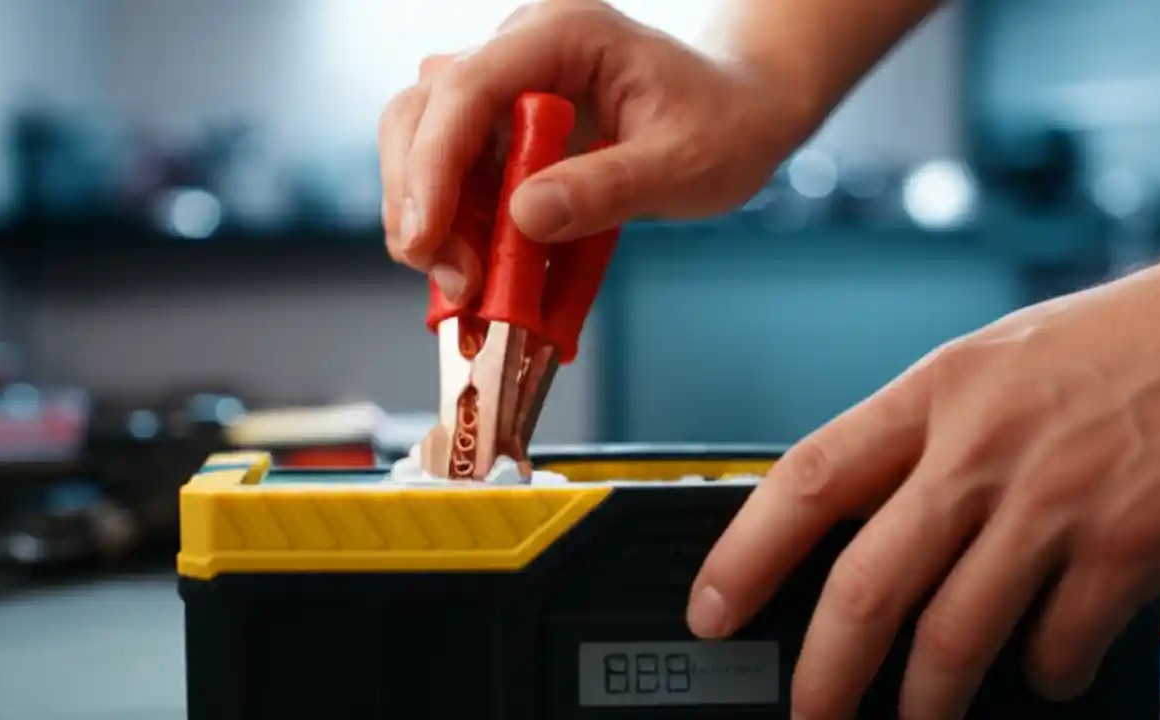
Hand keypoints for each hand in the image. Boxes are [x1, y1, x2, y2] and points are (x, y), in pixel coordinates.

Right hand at [378, 0, 814, 301]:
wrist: (741, 116)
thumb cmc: (723, 126)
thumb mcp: (682, 166)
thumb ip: (606, 190)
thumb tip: (525, 218)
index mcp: (563, 33)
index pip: (467, 86)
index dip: (433, 164)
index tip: (426, 237)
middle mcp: (521, 49)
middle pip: (422, 111)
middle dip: (418, 198)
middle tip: (450, 277)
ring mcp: (508, 86)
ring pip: (424, 142)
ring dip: (428, 217)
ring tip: (465, 284)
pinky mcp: (505, 128)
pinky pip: (456, 175)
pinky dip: (455, 225)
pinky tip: (478, 269)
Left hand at [689, 239, 1159, 719]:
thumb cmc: (1127, 341)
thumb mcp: (1000, 363)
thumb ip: (931, 435)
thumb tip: (868, 514)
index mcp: (937, 392)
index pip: (807, 478)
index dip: (743, 553)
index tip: (712, 606)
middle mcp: (982, 447)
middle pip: (866, 583)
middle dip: (823, 672)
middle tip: (807, 713)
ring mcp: (1054, 501)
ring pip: (952, 636)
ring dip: (925, 701)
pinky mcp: (1127, 547)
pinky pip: (1055, 645)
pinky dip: (1038, 677)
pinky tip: (1038, 674)